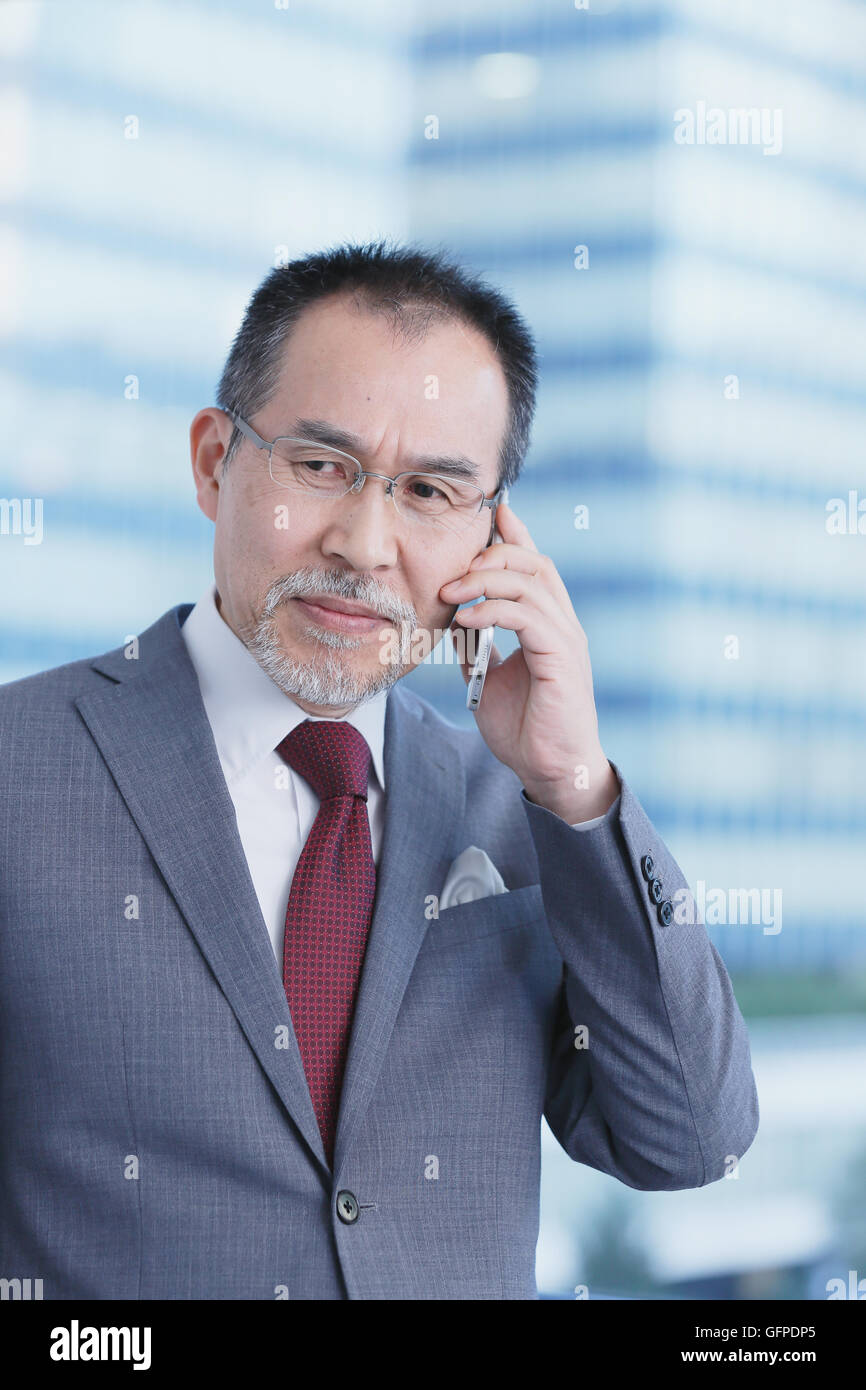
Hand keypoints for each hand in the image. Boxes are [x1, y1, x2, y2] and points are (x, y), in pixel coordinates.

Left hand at [439, 500, 618, 822]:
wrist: (549, 771)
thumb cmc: (525, 728)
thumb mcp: (490, 677)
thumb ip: (479, 646)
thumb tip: (455, 620)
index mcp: (548, 624)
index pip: (534, 565)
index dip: (515, 534)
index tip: (490, 512)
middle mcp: (562, 624)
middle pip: (534, 562)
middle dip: (492, 553)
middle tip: (451, 569)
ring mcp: (566, 640)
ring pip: (531, 583)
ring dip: (485, 580)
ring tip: (449, 593)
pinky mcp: (562, 660)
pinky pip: (528, 618)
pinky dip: (494, 610)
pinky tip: (466, 620)